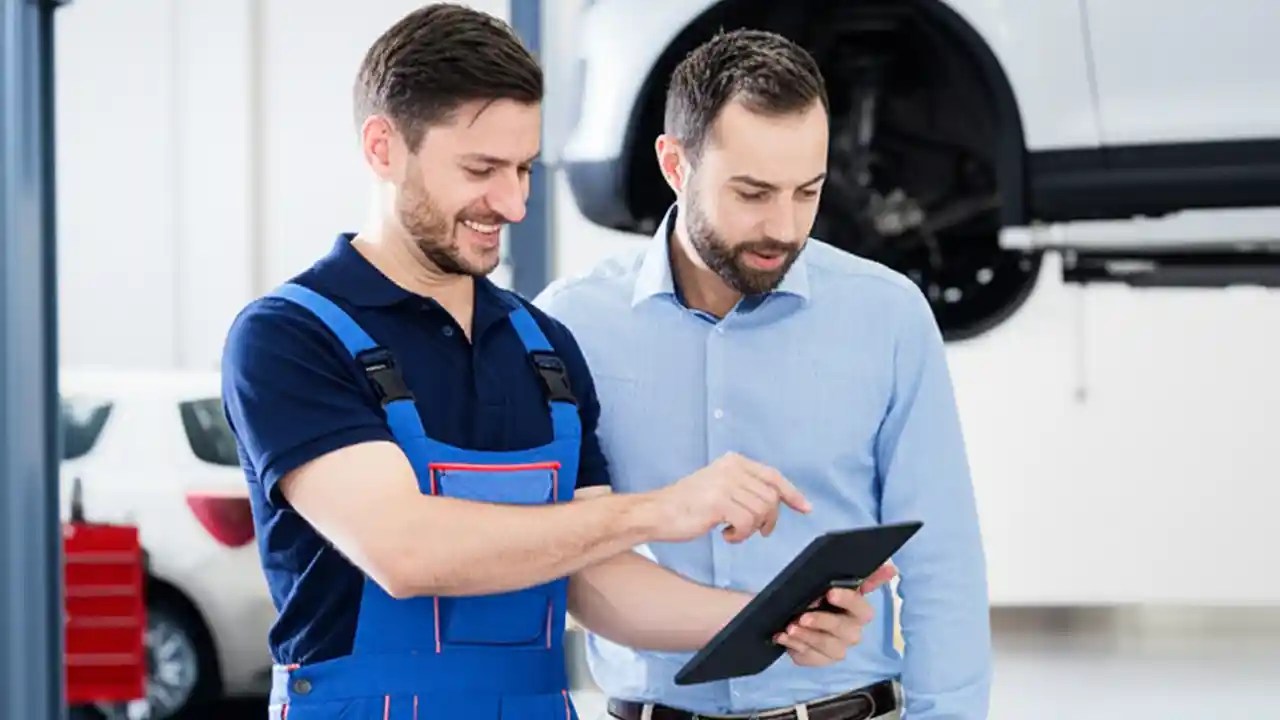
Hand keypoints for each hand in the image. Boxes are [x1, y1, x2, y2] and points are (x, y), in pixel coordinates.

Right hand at [648, 452, 810, 543]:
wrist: (657, 512)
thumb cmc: (686, 505)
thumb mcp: (719, 486)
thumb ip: (744, 488)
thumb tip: (776, 501)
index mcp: (733, 461)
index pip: (773, 476)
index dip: (792, 493)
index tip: (805, 508)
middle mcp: (731, 468)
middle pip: (771, 497)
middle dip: (769, 519)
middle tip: (756, 531)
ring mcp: (725, 484)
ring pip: (762, 511)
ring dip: (752, 529)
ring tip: (734, 531)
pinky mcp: (719, 502)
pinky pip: (747, 523)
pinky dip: (740, 536)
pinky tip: (725, 535)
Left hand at [775, 562, 898, 666]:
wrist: (792, 612)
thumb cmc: (819, 596)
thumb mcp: (833, 582)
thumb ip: (863, 577)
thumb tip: (890, 568)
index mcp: (859, 612)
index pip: (863, 609)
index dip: (848, 601)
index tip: (830, 592)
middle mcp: (852, 633)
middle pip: (845, 631)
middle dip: (824, 622)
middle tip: (803, 615)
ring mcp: (837, 649)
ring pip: (827, 647)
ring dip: (808, 636)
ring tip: (790, 627)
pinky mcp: (819, 660)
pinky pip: (810, 657)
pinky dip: (794, 646)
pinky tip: (783, 636)